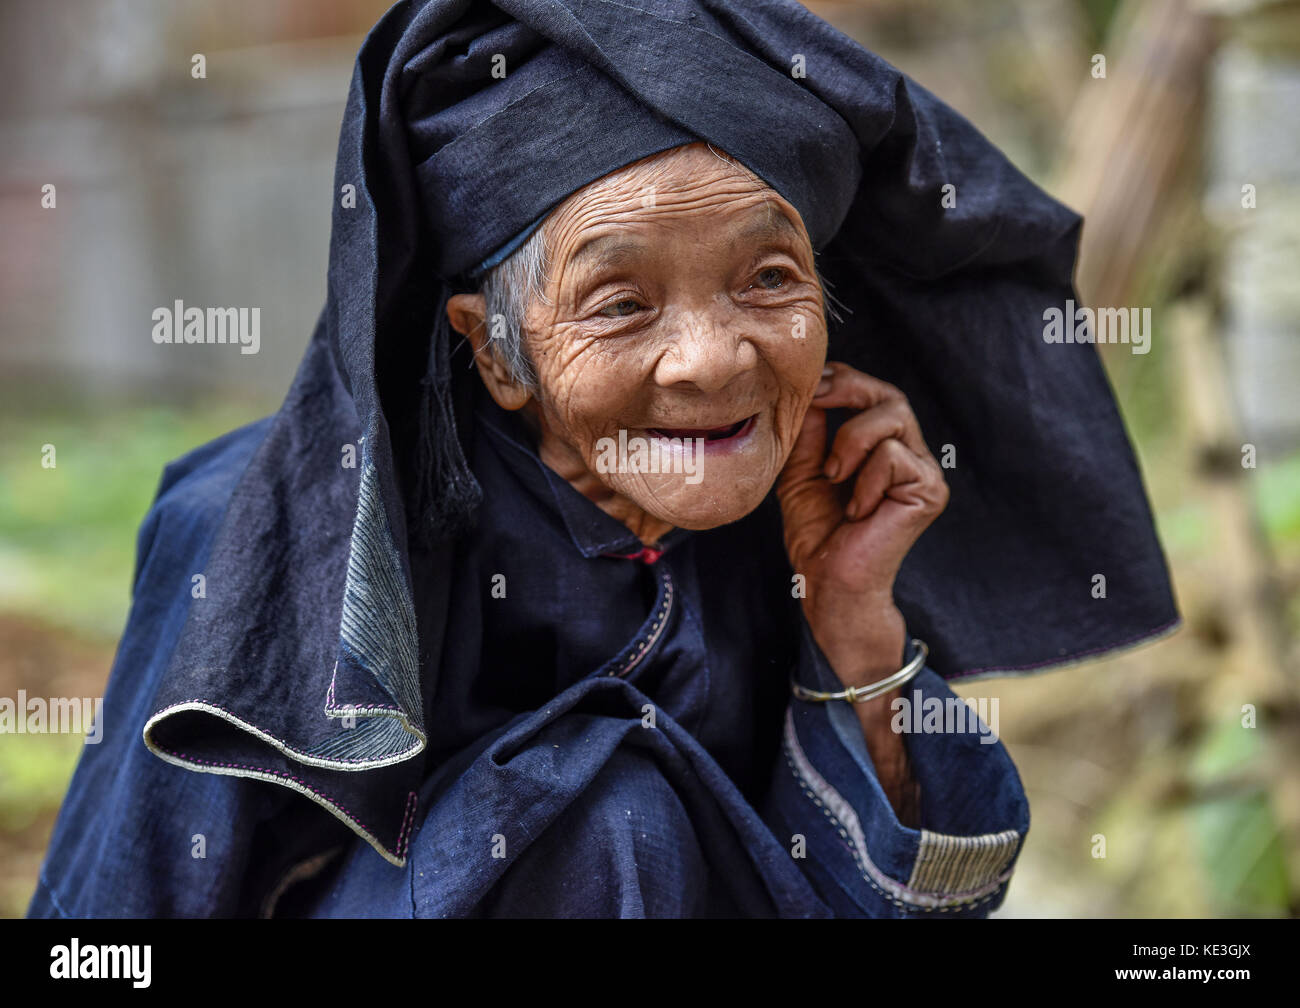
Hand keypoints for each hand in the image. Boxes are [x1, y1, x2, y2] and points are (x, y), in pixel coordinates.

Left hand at [775, 361, 948, 820]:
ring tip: (834, 476)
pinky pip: (894, 455)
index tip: (810, 389)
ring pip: (893, 415)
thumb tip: (812, 390)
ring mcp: (924, 471)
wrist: (830, 582)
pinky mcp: (929, 490)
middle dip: (849, 390)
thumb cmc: (818, 534)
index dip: (843, 381)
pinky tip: (858, 510)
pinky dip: (865, 478)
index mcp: (881, 447)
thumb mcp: (802, 472)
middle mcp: (909, 454)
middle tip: (817, 404)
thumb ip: (810, 434)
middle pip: (890, 394)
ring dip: (852, 439)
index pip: (872, 393)